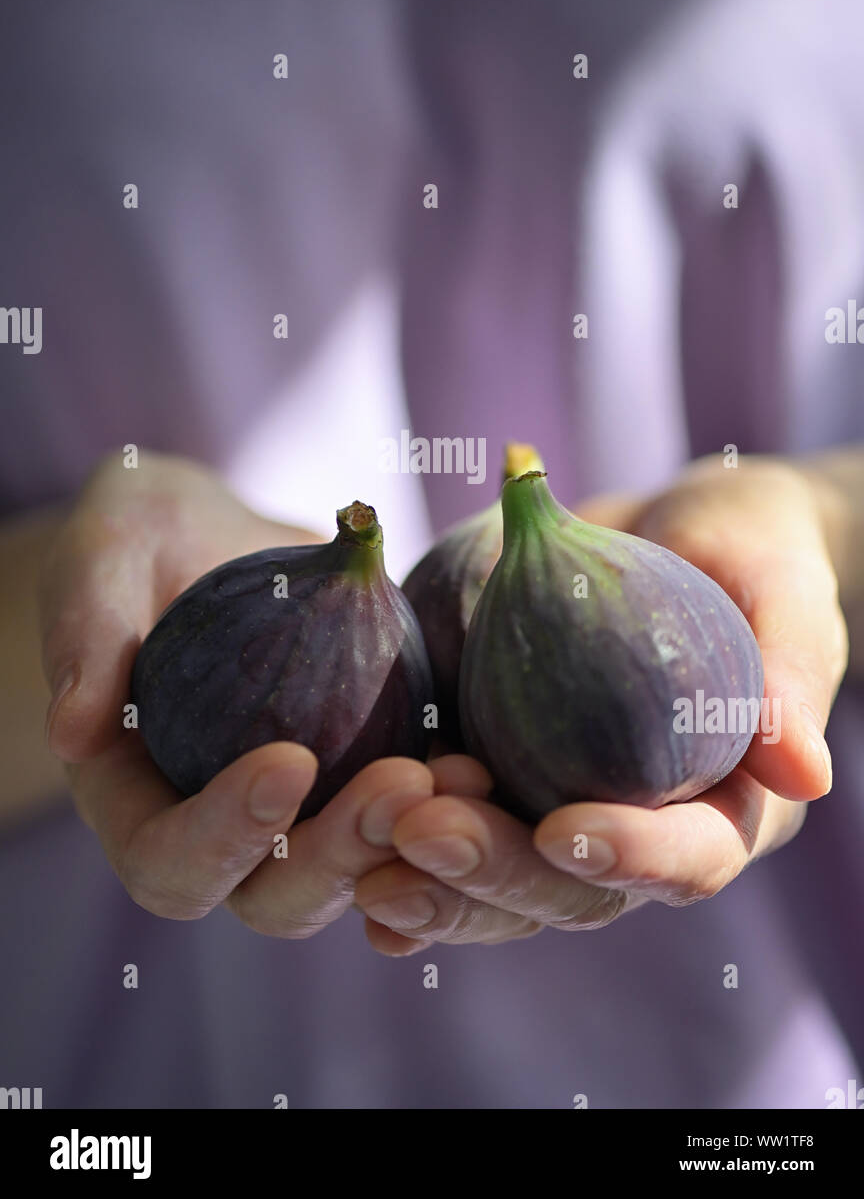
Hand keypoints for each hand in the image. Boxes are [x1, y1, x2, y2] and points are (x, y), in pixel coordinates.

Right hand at [41, 451, 440, 934]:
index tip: (286, 762)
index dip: (224, 835)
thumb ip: (87, 635)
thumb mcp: (104, 560)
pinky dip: (453, 801)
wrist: (213, 535)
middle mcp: (226, 835)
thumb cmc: (140, 541)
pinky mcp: (368, 777)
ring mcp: (306, 818)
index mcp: (141, 807)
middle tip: (402, 786)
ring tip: (468, 779)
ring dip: (417, 842)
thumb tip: (73, 729)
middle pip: (278, 897)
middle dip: (342, 854)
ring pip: (363, 874)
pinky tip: (491, 758)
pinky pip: (415, 814)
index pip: (172, 863)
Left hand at [355, 456, 847, 953]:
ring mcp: (564, 816)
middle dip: (499, 869)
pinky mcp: (503, 789)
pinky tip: (343, 863)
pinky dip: (397, 860)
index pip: (691, 856)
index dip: (632, 855)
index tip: (564, 825)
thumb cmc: (744, 549)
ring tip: (362, 848)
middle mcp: (643, 832)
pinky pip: (451, 844)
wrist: (670, 532)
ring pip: (502, 886)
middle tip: (423, 830)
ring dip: (433, 878)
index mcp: (729, 803)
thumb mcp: (778, 587)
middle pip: (576, 891)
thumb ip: (789, 673)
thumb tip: (805, 775)